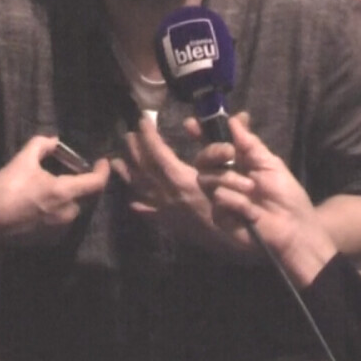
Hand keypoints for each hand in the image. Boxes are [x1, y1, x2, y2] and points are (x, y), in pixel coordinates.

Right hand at [0, 135, 109, 240]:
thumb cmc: (7, 187)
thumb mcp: (23, 159)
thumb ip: (42, 144)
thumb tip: (55, 141)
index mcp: (65, 192)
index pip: (96, 183)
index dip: (103, 171)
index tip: (102, 162)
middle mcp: (67, 213)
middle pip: (84, 197)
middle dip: (80, 185)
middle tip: (68, 174)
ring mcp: (59, 229)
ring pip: (71, 210)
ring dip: (67, 199)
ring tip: (51, 190)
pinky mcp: (48, 239)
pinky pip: (60, 222)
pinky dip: (56, 212)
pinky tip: (40, 206)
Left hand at [113, 117, 251, 255]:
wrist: (242, 240)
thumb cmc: (239, 205)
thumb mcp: (229, 172)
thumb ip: (219, 146)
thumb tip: (219, 121)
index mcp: (182, 180)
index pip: (158, 153)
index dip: (149, 136)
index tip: (142, 121)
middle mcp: (170, 195)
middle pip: (145, 170)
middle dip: (135, 151)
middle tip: (128, 136)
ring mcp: (169, 212)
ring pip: (142, 190)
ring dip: (129, 175)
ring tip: (117, 163)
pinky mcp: (173, 226)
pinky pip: (151, 214)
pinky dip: (140, 207)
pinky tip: (133, 204)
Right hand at [196, 115, 337, 286]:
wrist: (293, 226)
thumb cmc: (285, 194)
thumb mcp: (269, 162)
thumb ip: (249, 142)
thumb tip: (235, 117)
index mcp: (237, 162)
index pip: (213, 145)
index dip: (200, 133)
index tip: (191, 124)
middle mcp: (224, 177)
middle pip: (202, 158)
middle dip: (213, 151)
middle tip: (229, 152)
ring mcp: (218, 197)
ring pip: (206, 177)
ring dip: (231, 179)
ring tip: (252, 189)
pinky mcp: (218, 216)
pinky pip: (217, 199)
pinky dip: (235, 201)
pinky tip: (250, 210)